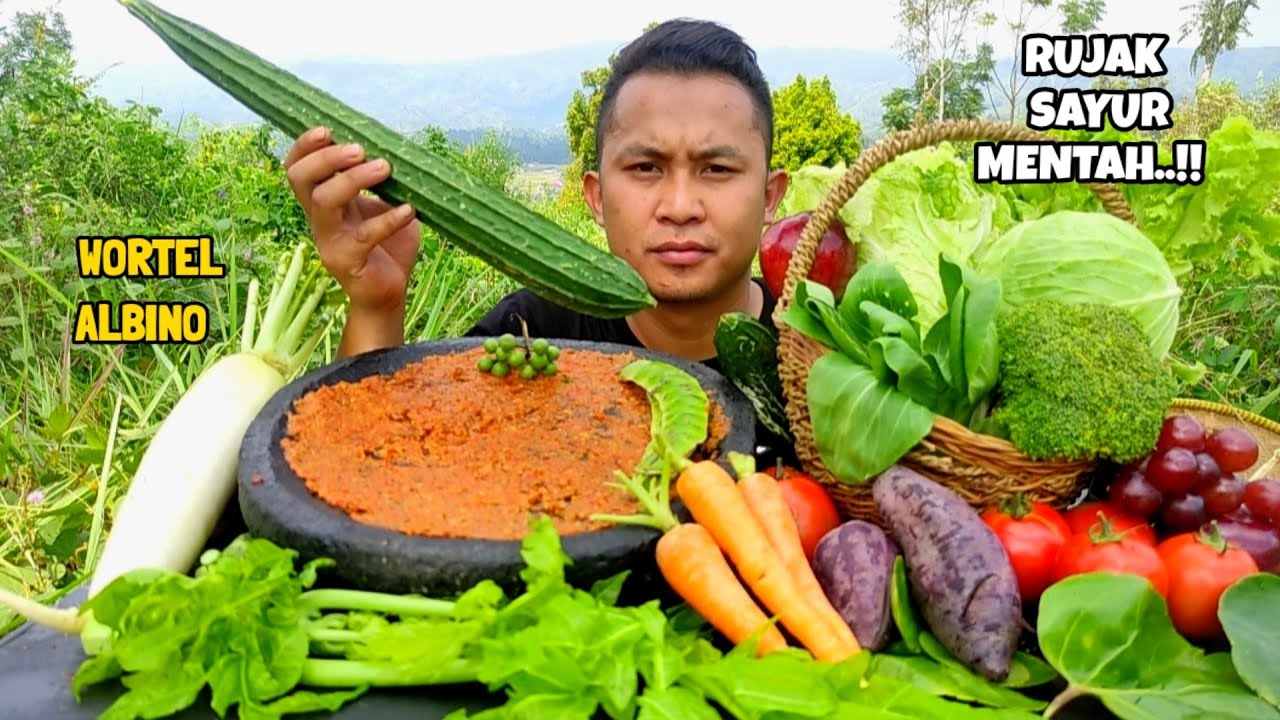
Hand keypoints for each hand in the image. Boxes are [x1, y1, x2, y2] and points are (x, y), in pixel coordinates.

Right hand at [283, 126, 420, 312]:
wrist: (388, 293)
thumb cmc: (387, 245)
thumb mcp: (383, 206)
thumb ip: (383, 182)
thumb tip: (398, 147)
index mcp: (323, 202)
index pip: (296, 168)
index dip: (303, 147)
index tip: (326, 130)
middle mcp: (319, 219)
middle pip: (302, 179)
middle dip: (327, 158)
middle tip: (360, 149)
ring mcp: (329, 241)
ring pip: (325, 201)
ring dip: (353, 180)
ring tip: (385, 168)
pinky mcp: (348, 262)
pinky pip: (364, 236)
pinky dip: (388, 219)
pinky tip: (409, 210)